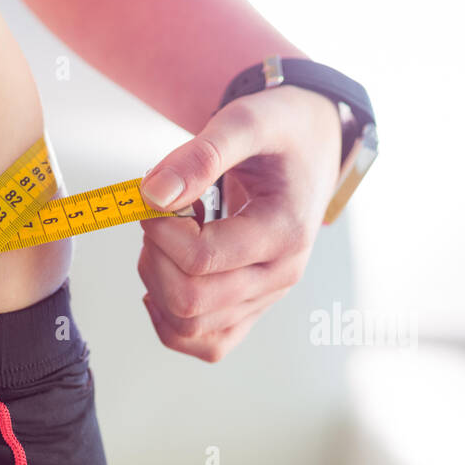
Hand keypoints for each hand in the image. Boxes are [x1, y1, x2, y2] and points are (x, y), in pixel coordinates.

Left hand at [137, 84, 342, 361]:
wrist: (312, 145)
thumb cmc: (283, 131)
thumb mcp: (247, 120)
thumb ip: (201, 155)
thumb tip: (152, 195)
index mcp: (286, 234)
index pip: (202, 259)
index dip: (160, 229)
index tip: (156, 194)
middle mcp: (280, 277)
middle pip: (191, 302)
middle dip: (154, 256)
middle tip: (160, 215)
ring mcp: (266, 298)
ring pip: (190, 328)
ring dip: (157, 284)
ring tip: (169, 240)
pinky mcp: (251, 307)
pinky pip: (204, 343)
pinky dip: (170, 320)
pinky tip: (167, 275)